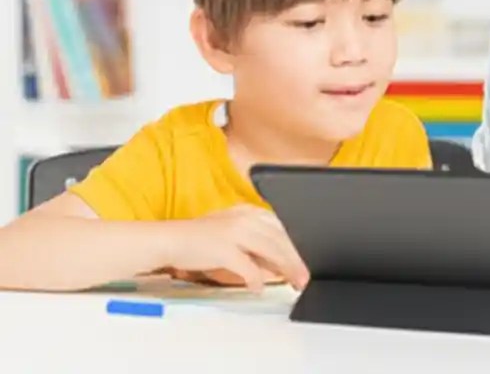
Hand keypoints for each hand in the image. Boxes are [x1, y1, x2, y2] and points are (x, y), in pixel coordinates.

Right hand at [162, 205, 308, 291]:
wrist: (168, 240)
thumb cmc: (201, 241)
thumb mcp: (234, 239)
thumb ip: (257, 250)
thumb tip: (280, 267)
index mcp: (250, 213)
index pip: (282, 229)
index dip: (297, 247)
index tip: (308, 262)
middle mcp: (246, 218)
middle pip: (281, 239)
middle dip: (297, 260)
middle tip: (306, 277)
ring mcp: (234, 231)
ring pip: (271, 250)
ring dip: (286, 268)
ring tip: (295, 283)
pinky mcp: (223, 248)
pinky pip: (247, 266)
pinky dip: (256, 278)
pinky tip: (259, 288)